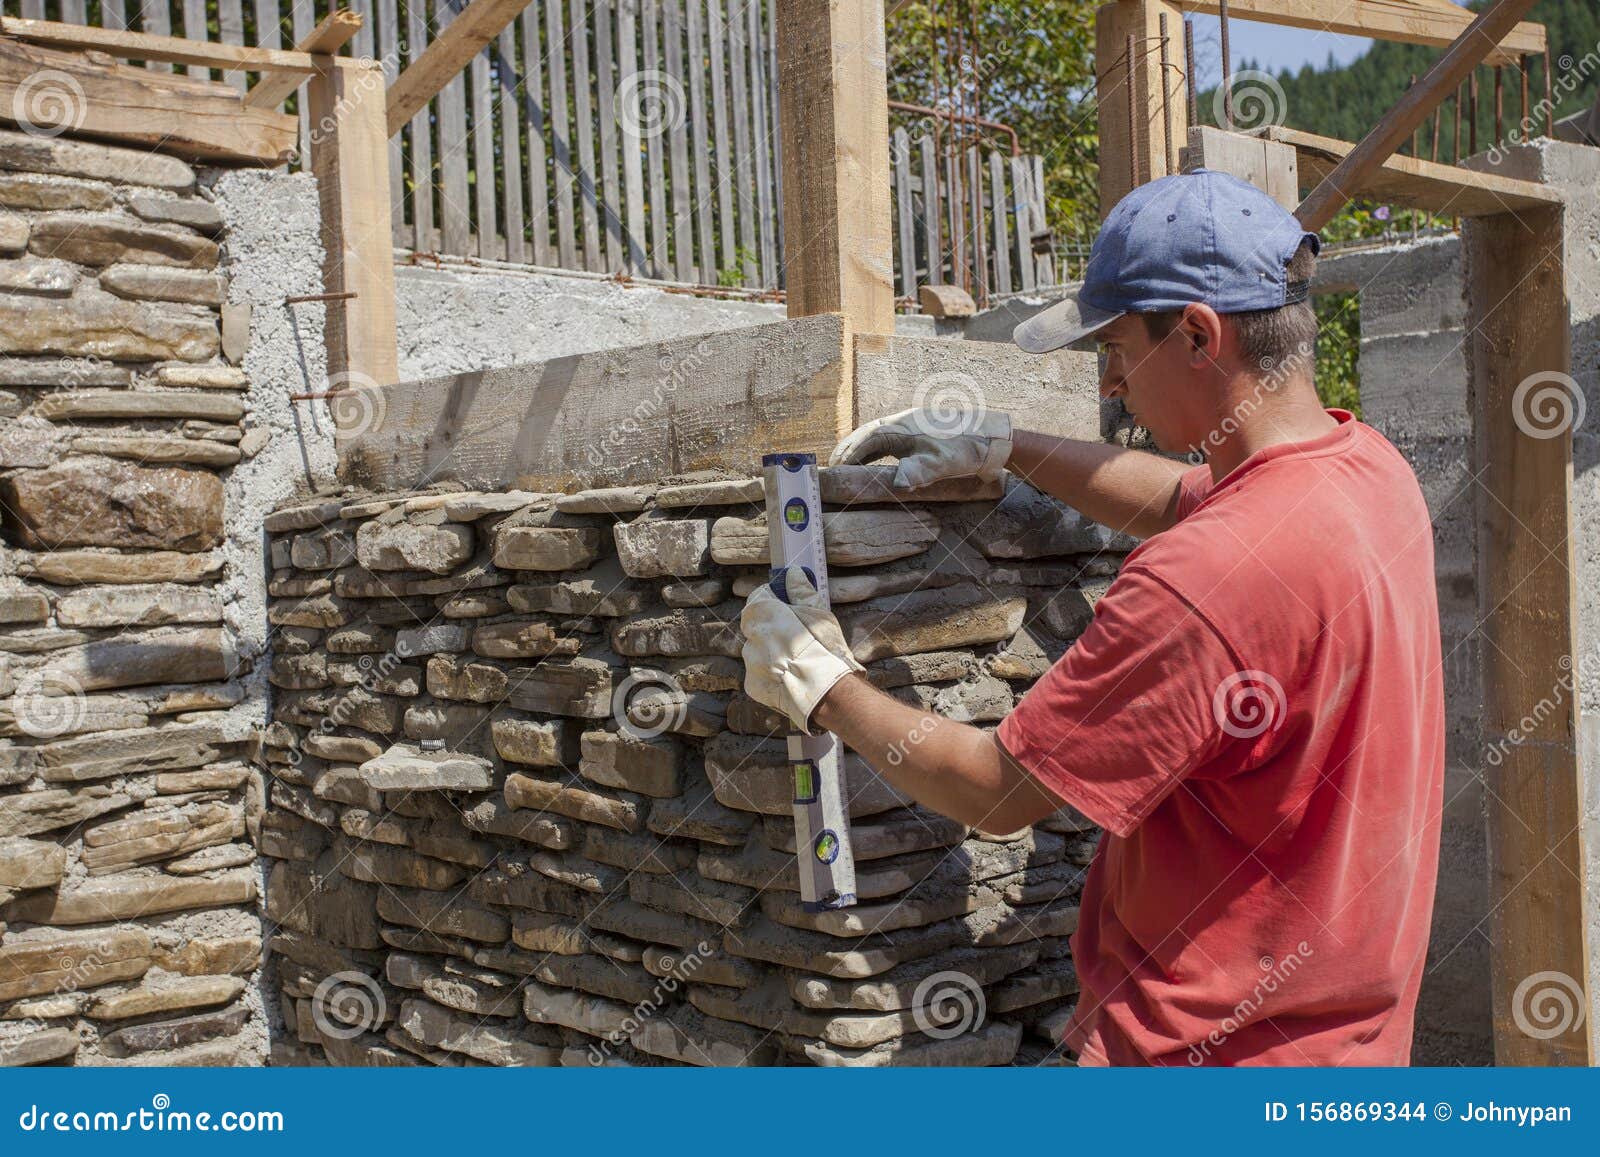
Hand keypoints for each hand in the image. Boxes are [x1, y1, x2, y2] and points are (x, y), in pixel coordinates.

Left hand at [739, 565, 864, 733]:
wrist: (826, 690)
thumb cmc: (825, 647)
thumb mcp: (818, 613)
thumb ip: (801, 591)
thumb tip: (792, 573)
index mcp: (763, 613)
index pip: (759, 598)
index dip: (773, 601)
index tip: (786, 607)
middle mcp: (751, 636)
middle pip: (756, 626)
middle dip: (771, 629)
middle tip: (794, 638)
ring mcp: (749, 662)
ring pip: (756, 651)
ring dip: (770, 653)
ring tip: (795, 661)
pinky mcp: (751, 684)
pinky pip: (758, 674)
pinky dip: (770, 675)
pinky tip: (789, 677)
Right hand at [830, 407, 1012, 488]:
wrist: (990, 437)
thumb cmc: (964, 450)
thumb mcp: (941, 464)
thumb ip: (918, 472)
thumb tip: (899, 483)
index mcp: (901, 429)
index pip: (866, 440)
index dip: (848, 454)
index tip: (834, 469)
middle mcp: (903, 423)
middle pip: (868, 433)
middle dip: (849, 448)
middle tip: (833, 465)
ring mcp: (912, 425)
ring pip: (878, 434)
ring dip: (862, 447)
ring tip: (850, 462)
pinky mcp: (922, 430)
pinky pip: (891, 437)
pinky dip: (878, 448)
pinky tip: (880, 458)